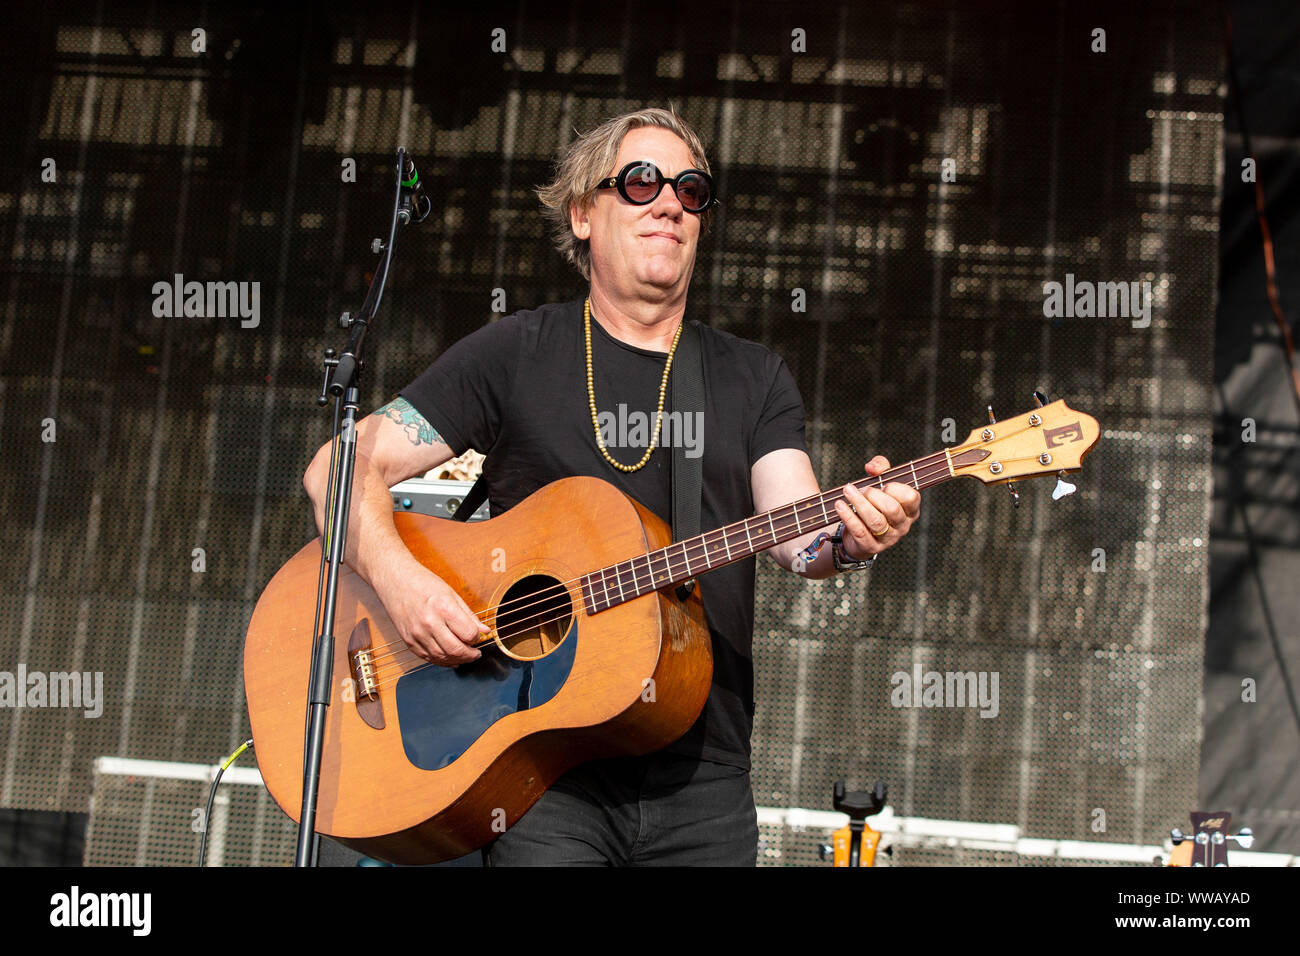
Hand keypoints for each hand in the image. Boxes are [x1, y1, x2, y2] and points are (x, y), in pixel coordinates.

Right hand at [375, 560, 489, 665]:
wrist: (394, 580)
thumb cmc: (423, 583)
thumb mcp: (451, 594)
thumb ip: (468, 615)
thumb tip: (485, 631)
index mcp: (443, 608)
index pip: (468, 634)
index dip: (477, 637)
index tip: (479, 636)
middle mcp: (429, 623)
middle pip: (456, 650)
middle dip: (470, 655)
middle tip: (476, 653)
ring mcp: (417, 634)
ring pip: (442, 657)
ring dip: (457, 660)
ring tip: (464, 655)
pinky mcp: (408, 641)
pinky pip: (428, 658)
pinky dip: (441, 660)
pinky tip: (449, 657)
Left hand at [833, 456, 920, 558]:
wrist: (859, 535)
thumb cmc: (874, 503)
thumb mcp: (881, 482)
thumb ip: (880, 467)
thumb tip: (872, 468)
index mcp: (910, 510)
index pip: (911, 497)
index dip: (895, 487)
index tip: (882, 484)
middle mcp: (902, 526)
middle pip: (892, 509)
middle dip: (873, 495)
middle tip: (861, 489)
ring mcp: (888, 539)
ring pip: (876, 521)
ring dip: (859, 503)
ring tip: (847, 491)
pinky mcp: (871, 547)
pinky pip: (860, 531)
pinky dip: (848, 517)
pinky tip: (839, 505)